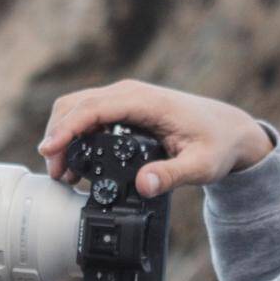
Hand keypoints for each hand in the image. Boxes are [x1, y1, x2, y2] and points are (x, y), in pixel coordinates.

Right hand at [36, 79, 272, 196]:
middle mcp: (130, 94)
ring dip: (62, 135)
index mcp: (145, 101)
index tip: (50, 151)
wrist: (229, 130)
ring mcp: (125, 98)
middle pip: (75, 104)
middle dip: (57, 136)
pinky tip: (75, 160)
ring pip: (77, 107)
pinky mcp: (123, 108)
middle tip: (56, 174)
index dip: (67, 129)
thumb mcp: (200, 166)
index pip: (93, 109)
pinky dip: (74, 133)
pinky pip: (89, 114)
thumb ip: (171, 175)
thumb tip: (143, 186)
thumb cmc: (217, 145)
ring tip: (62, 173)